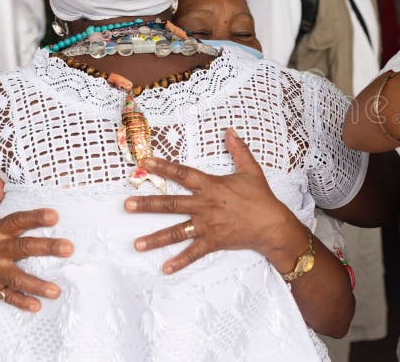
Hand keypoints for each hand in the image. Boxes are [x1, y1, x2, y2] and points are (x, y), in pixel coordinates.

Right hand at [0, 177, 73, 311]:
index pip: (17, 221)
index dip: (35, 218)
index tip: (54, 216)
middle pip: (23, 248)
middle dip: (46, 248)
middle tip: (69, 248)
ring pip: (17, 277)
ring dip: (37, 284)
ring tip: (56, 290)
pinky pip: (8, 296)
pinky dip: (21, 302)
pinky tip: (37, 306)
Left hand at [124, 128, 302, 273]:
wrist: (272, 224)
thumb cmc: (261, 197)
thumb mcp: (250, 170)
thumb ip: (238, 149)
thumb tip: (229, 130)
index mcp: (211, 186)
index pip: (182, 174)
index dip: (163, 167)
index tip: (144, 162)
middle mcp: (205, 205)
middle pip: (171, 204)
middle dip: (147, 205)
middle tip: (127, 205)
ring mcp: (208, 225)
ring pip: (177, 231)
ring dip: (156, 238)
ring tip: (136, 244)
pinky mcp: (213, 242)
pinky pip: (194, 253)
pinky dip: (180, 261)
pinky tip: (165, 268)